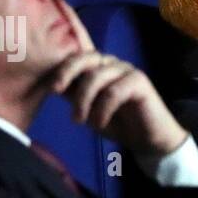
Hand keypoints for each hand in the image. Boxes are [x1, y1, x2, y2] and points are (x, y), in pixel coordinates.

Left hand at [49, 52, 188, 155]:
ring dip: (83, 100)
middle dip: (67, 72)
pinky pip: (114, 91)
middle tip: (56, 91)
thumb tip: (51, 85)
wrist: (149, 139)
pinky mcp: (139, 81)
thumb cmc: (118, 123)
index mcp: (99, 67)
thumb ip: (74, 95)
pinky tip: (100, 123)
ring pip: (97, 76)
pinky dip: (103, 109)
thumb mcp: (88, 110)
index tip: (48, 88)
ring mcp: (127, 70)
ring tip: (79, 121)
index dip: (60, 68)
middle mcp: (112, 64)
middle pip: (85, 58)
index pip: (76, 58)